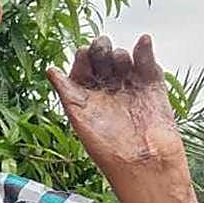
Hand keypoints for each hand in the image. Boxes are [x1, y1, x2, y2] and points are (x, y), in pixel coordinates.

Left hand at [46, 35, 188, 182]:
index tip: (83, 54)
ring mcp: (130, 86)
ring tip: (118, 61)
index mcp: (86, 96)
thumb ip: (67, 91)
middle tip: (100, 48)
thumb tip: (50, 69)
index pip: (81, 68)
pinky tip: (143, 41)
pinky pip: (147, 63)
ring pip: (122, 58)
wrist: (142, 161)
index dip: (82, 58)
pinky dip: (145, 50)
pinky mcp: (152, 86)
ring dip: (118, 55)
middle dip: (99, 50)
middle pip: (101, 58)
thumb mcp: (79, 117)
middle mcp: (107, 89)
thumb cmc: (106, 147)